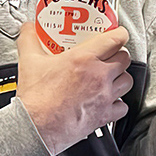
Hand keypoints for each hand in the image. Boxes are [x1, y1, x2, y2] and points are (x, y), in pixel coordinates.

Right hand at [16, 23, 132, 155]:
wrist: (35, 126)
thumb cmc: (35, 98)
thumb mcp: (29, 61)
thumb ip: (29, 40)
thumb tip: (28, 29)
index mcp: (83, 59)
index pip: (115, 39)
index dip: (119, 34)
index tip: (118, 34)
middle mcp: (99, 76)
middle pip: (124, 58)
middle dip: (119, 55)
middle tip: (110, 56)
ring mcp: (104, 96)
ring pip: (127, 80)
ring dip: (121, 77)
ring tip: (112, 77)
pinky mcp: (105, 115)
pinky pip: (123, 106)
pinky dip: (119, 103)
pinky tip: (109, 101)